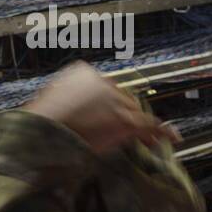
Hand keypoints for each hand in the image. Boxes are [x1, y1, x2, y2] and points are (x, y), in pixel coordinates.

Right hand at [23, 61, 179, 155]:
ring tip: (142, 140)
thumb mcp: (48, 100)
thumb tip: (64, 104)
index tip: (101, 118)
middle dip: (119, 115)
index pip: (103, 87)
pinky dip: (161, 132)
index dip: (105, 106)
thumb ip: (64, 98)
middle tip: (115, 132)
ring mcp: (116, 100)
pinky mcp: (125, 120)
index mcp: (81, 72)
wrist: (39, 134)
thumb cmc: (39, 123)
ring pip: (133, 112)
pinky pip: (148, 125)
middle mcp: (102, 82)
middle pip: (120, 98)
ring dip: (137, 126)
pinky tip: (172, 136)